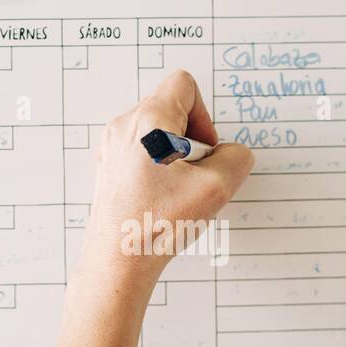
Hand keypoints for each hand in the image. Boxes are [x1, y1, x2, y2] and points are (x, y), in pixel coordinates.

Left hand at [83, 70, 253, 284]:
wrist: (117, 261)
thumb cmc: (157, 224)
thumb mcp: (216, 188)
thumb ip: (236, 159)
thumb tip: (233, 154)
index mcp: (148, 121)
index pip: (184, 85)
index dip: (205, 114)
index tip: (206, 149)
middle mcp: (124, 127)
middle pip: (170, 108)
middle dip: (192, 138)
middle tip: (195, 174)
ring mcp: (112, 148)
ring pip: (156, 133)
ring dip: (176, 155)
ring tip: (177, 190)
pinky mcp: (109, 169)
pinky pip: (142, 153)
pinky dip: (159, 169)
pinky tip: (162, 200)